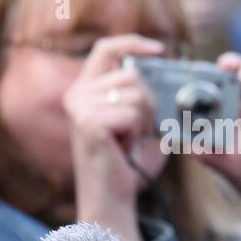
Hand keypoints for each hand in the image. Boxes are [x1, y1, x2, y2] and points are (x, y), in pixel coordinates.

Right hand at [63, 34, 168, 240]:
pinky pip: (131, 113)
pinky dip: (137, 132)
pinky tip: (125, 146)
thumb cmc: (128, 161)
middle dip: (148, 101)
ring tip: (129, 139)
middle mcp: (76, 94)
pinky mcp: (89, 123)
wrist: (112, 197)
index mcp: (84, 88)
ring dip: (143, 120)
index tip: (159, 50)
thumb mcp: (138, 118)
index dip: (133, 43)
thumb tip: (164, 66)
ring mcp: (80, 108)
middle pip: (131, 75)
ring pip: (135, 94)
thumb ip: (144, 91)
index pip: (106, 47)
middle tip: (139, 129)